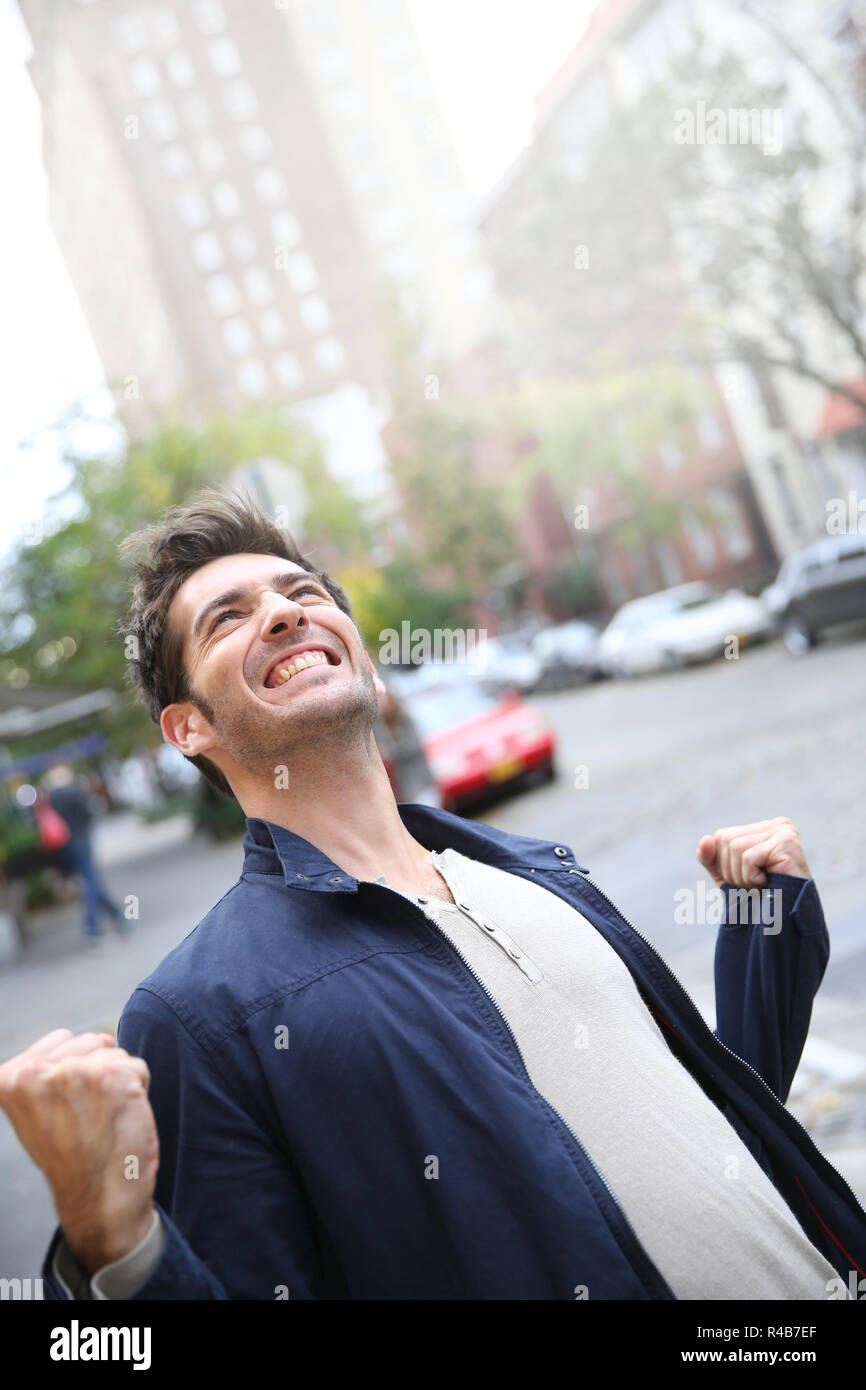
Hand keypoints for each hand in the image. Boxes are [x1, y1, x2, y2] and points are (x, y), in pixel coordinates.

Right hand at [0, 1028, 158, 1274]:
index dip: (74, 1074)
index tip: (65, 1112)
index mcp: (9, 1078)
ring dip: (118, 1080)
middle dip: (98, 1071)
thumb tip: (78, 1040)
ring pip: (115, 1052)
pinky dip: (138, 1089)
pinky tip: (120, 1119)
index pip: (62, 1039)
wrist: (99, 1201)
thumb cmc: (73, 1155)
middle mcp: (35, 1072)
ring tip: (102, 1118)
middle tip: (86, 1118)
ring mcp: (72, 1072)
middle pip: (91, 1041)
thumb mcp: (36, 1110)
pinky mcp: (109, 1076)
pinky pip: (136, 1066)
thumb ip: (43, 1071)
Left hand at [696, 817, 811, 887]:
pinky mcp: (786, 842)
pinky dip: (751, 877)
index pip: (721, 836)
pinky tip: (769, 883)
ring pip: (735, 848)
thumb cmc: (762, 896)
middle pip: (726, 840)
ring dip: (742, 876)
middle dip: (732, 870)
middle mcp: (776, 825)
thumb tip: (705, 840)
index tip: (745, 879)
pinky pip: (748, 857)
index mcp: (764, 827)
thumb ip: (711, 856)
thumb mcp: (728, 875)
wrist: (788, 920)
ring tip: (762, 885)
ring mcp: (783, 831)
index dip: (724, 864)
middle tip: (754, 885)